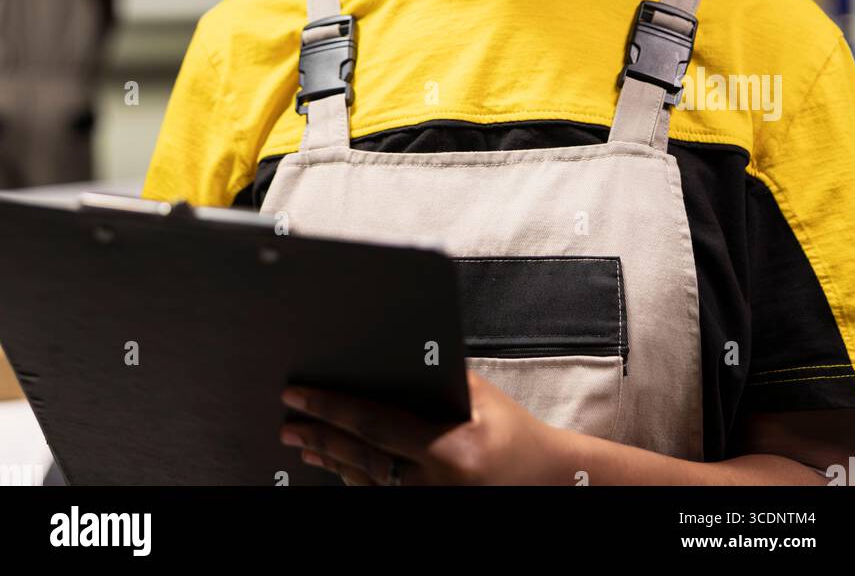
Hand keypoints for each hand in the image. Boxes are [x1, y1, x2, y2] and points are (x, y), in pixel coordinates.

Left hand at [279, 369, 571, 485]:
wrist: (544, 478)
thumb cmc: (510, 430)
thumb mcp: (476, 396)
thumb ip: (431, 381)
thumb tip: (378, 361)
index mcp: (450, 450)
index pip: (375, 425)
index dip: (331, 409)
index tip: (299, 395)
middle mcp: (437, 486)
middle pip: (361, 460)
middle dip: (319, 438)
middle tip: (288, 422)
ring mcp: (431, 507)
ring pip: (366, 484)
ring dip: (330, 461)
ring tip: (302, 443)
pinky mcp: (428, 515)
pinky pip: (381, 498)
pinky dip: (353, 480)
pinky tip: (334, 466)